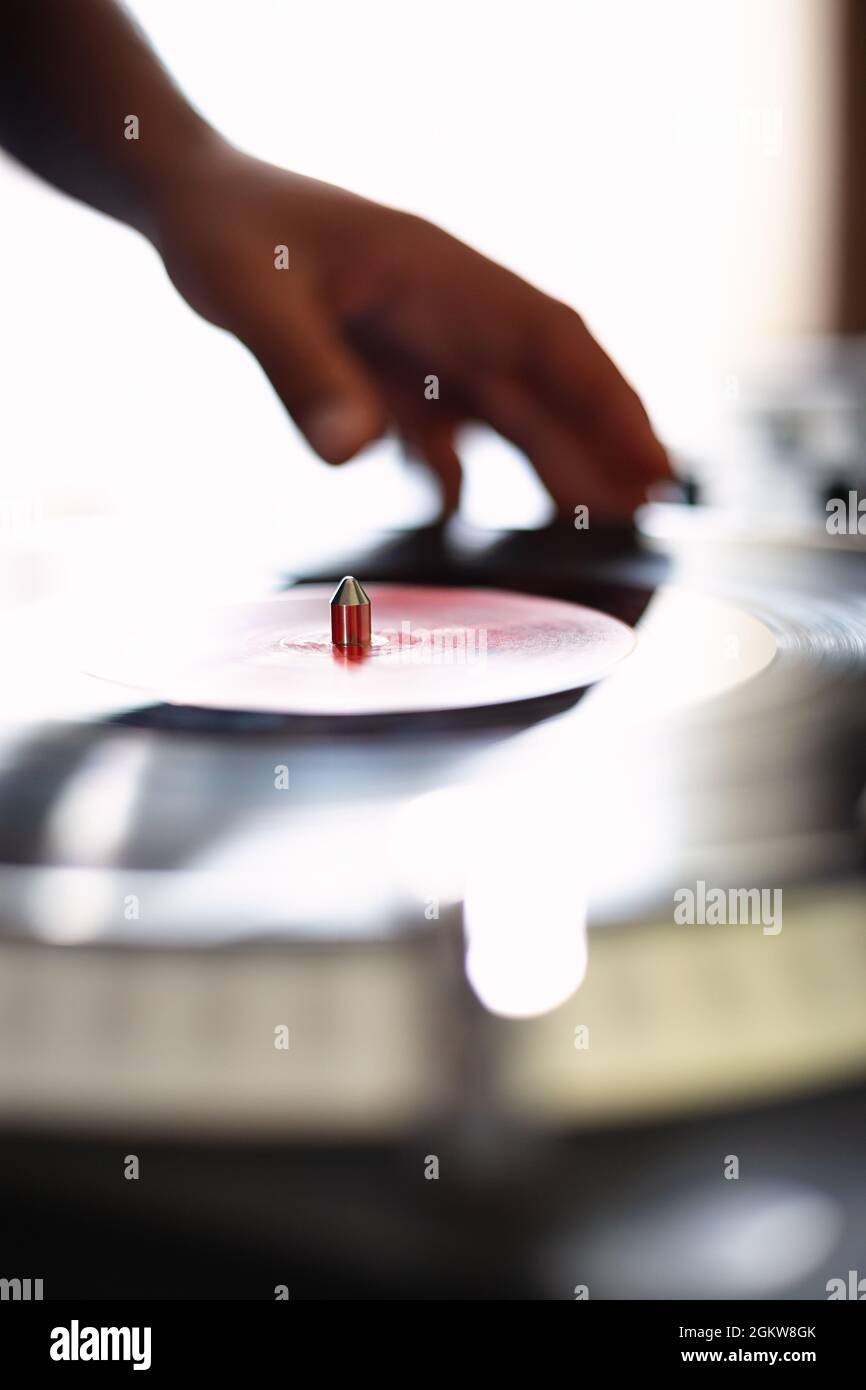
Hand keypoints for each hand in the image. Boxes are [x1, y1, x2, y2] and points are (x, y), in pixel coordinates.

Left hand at [154, 142, 669, 515]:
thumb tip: (353, 454)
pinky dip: (456, 472)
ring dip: (546, 460)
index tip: (651, 461)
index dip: (607, 402)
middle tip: (648, 512)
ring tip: (590, 521)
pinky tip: (461, 515)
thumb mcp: (252, 294)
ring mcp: (418, 345)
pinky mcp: (385, 374)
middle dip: (599, 443)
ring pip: (503, 410)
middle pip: (542, 385)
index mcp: (440, 278)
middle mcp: (444, 313)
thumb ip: (302, 370)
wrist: (192, 204)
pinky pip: (438, 429)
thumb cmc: (227, 231)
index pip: (548, 340)